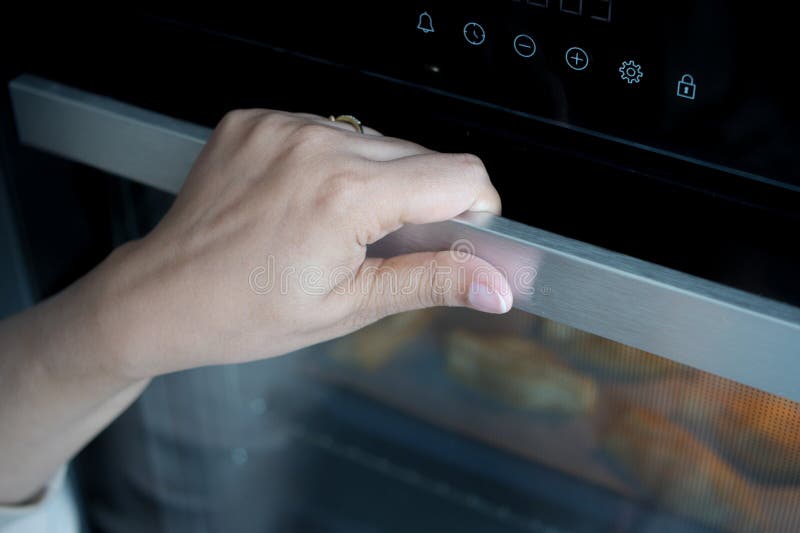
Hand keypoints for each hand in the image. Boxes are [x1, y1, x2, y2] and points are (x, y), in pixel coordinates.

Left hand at [98, 110, 511, 379]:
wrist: (162, 295)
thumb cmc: (245, 311)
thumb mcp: (348, 306)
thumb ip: (430, 282)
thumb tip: (495, 287)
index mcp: (346, 196)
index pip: (459, 174)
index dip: (475, 206)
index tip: (461, 231)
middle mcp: (317, 144)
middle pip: (420, 154)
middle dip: (421, 197)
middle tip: (382, 241)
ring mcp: (282, 125)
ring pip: (374, 140)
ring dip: (374, 177)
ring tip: (333, 223)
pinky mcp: (257, 119)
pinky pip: (326, 129)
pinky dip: (330, 161)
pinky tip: (303, 199)